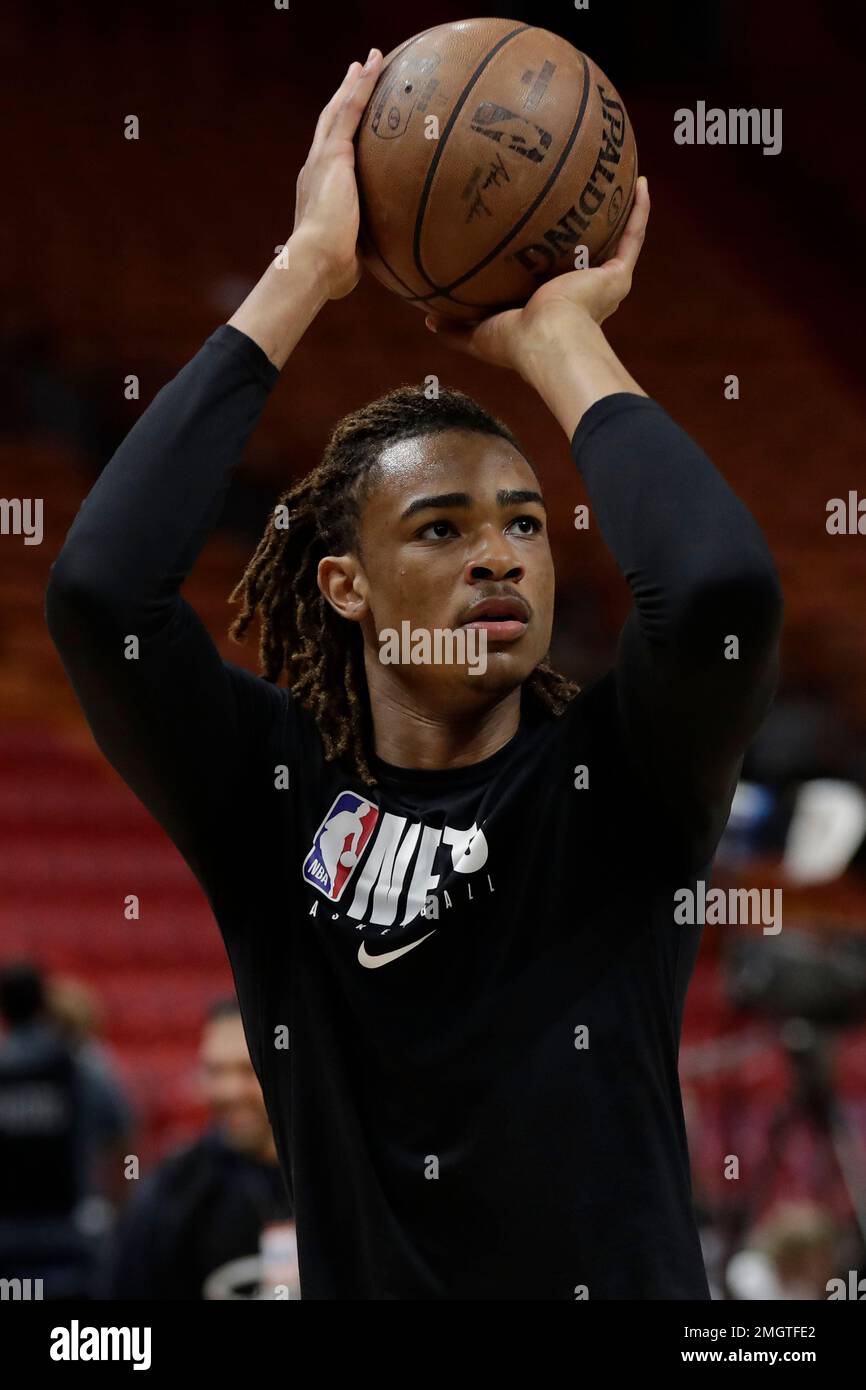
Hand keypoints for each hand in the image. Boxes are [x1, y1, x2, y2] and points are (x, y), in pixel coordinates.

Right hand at [290, 48, 383, 299]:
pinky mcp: (335, 154)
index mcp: (316, 191)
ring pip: (340, 111)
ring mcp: (323, 158)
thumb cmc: (330, 271)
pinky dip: (362, 87)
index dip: (337, 134)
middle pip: (330, 124)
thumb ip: (355, 252)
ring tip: (367, 61)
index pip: (329, 155)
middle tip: (354, 74)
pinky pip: (351, 111)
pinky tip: (373, 66)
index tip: (346, 120)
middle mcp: (315, 168)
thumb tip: (369, 266)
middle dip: (342, 98)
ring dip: (354, 84)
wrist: (315, 261)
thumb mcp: (346, 257)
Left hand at [424, 175, 649, 377]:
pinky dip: (640, 210)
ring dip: (619, 215)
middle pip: (584, 258)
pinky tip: (641, 181)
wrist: (548, 339)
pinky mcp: (616, 276)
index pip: (550, 279)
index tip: (537, 236)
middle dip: (584, 234)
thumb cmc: (514, 342)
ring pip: (615, 243)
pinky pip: (633, 236)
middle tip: (577, 202)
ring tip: (619, 182)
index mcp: (553, 309)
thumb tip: (426, 317)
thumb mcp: (477, 334)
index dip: (546, 260)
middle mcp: (581, 295)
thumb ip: (455, 327)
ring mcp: (602, 285)